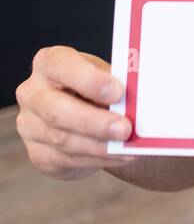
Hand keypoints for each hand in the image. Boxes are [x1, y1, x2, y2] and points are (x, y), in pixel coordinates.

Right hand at [16, 46, 137, 180]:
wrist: (87, 115)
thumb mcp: (105, 77)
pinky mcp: (38, 153)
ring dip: (99, 146)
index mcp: (48, 63)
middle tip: (124, 128)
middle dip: (94, 122)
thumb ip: (115, 85)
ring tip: (127, 146)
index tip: (117, 92)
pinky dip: (97, 159)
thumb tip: (134, 103)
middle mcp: (31, 93)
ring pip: (62, 139)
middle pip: (55, 110)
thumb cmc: (97, 89)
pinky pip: (66, 160)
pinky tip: (118, 156)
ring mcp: (29, 125)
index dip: (89, 80)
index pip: (60, 65)